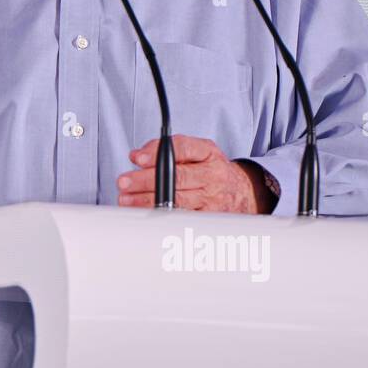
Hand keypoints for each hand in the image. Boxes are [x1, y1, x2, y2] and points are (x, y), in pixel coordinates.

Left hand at [117, 134, 272, 212]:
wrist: (243, 193)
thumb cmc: (211, 170)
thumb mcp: (197, 151)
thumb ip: (167, 149)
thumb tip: (137, 156)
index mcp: (208, 153)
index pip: (183, 148)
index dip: (158, 152)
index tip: (137, 158)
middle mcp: (212, 175)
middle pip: (176, 177)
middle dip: (146, 180)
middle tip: (124, 182)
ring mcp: (212, 199)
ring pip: (177, 201)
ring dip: (147, 201)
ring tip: (126, 199)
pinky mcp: (209, 219)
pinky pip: (181, 218)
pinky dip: (160, 216)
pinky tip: (143, 214)